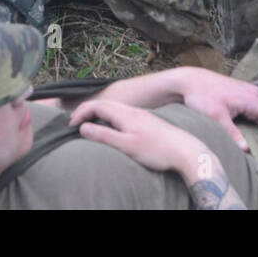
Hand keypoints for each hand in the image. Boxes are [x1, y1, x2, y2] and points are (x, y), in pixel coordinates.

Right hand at [69, 99, 209, 174]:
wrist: (187, 152)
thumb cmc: (157, 150)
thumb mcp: (127, 145)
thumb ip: (104, 136)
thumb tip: (83, 128)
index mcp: (126, 113)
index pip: (97, 106)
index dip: (81, 113)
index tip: (70, 126)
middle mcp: (133, 111)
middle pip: (104, 105)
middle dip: (87, 112)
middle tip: (75, 124)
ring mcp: (142, 116)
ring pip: (114, 110)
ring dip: (99, 115)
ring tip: (90, 127)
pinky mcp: (148, 123)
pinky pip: (123, 115)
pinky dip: (110, 119)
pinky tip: (113, 130)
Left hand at [176, 68, 257, 150]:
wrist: (189, 80)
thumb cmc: (202, 96)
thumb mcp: (217, 117)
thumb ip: (233, 133)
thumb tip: (246, 149)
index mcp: (253, 99)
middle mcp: (255, 94)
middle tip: (256, 150)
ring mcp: (249, 92)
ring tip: (247, 142)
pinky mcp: (242, 93)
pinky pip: (253, 109)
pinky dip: (251, 121)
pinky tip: (240, 130)